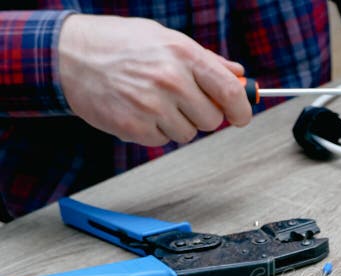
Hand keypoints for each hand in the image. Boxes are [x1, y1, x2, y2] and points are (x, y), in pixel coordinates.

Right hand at [58, 14, 251, 145]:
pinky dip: (154, 130)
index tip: (242, 116)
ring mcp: (152, 106)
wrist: (68, 55)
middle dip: (203, 115)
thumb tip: (238, 75)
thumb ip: (205, 60)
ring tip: (153, 101)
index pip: (231, 92)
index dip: (242, 109)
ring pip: (188, 134)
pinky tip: (137, 109)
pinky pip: (162, 141)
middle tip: (183, 101)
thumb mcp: (166, 38)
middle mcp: (170, 80)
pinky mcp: (134, 127)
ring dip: (177, 124)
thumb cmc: (119, 44)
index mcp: (184, 55)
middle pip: (213, 120)